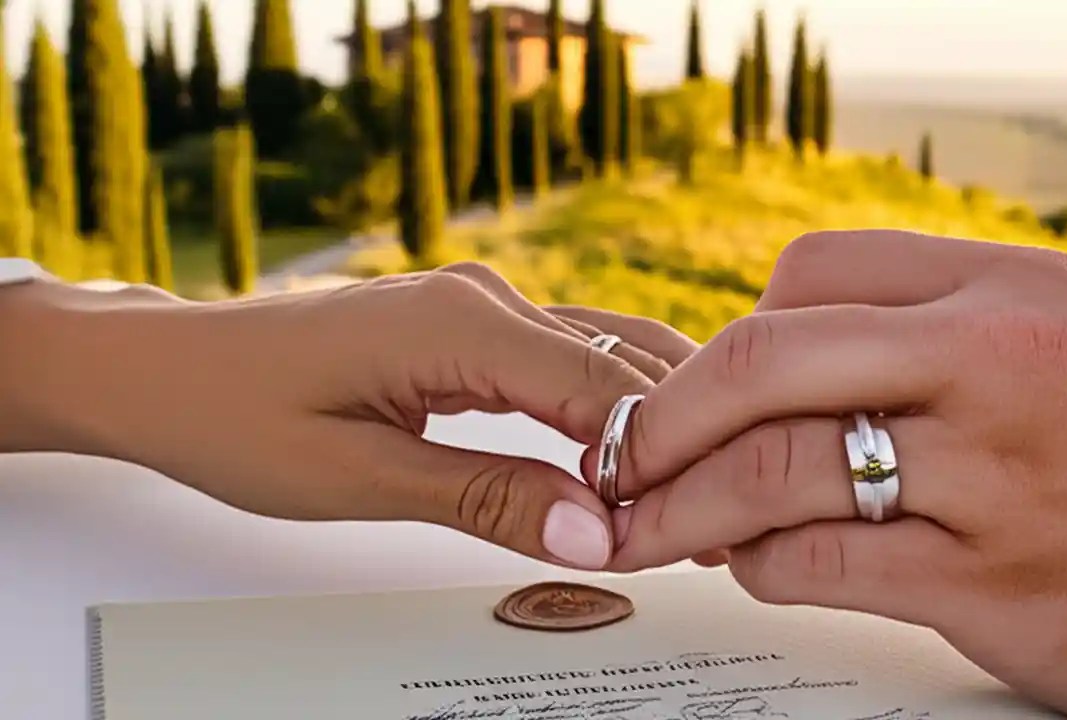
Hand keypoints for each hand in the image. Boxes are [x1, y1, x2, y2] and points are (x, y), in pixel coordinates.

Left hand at [0, 263, 679, 570]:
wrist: (164, 371)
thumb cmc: (234, 415)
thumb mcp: (359, 478)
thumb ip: (488, 499)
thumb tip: (595, 533)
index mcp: (460, 321)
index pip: (600, 388)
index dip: (649, 463)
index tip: (678, 534)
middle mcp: (483, 297)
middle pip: (619, 366)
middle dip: (666, 443)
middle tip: (702, 528)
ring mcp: (480, 305)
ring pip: (603, 358)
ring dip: (645, 426)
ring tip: (681, 497)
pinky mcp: (471, 327)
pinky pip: (563, 362)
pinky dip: (602, 412)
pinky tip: (629, 457)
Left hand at [598, 231, 1066, 719]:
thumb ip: (962, 325)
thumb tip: (829, 348)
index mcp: (1012, 289)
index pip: (813, 274)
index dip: (736, 333)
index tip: (704, 384)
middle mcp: (994, 365)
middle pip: (765, 357)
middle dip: (662, 413)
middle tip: (617, 454)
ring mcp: (993, 477)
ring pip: (777, 469)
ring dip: (688, 501)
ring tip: (650, 524)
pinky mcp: (996, 586)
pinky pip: (828, 564)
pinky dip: (764, 566)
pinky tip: (752, 568)